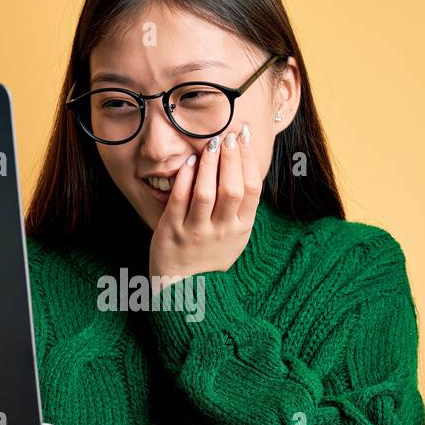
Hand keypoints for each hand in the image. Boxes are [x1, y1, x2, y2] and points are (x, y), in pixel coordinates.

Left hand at [148, 122, 261, 284]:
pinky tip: (188, 162)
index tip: (243, 137)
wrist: (186, 288)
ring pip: (206, 193)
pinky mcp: (172, 232)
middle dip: (231, 158)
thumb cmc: (210, 255)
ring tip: (210, 144)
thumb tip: (243, 163)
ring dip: (209, 164)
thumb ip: (240, 206)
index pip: (252, 189)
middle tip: (228, 135)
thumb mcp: (235, 235)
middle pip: (232, 189)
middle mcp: (222, 230)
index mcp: (241, 229)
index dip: (249, 160)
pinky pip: (180, 201)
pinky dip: (185, 180)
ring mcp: (197, 232)